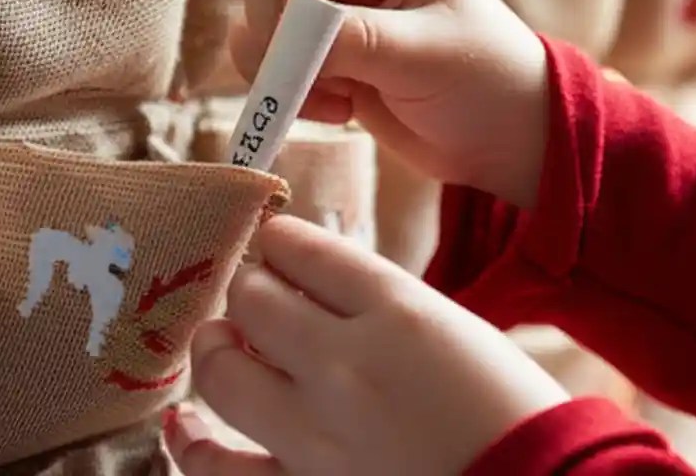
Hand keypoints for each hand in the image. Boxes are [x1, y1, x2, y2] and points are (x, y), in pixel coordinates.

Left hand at [163, 215, 569, 475]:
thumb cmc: (512, 411)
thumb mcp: (457, 332)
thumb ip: (384, 309)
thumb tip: (312, 293)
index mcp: (398, 309)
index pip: (303, 250)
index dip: (277, 242)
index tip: (272, 246)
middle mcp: (345, 361)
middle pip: (254, 298)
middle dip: (249, 290)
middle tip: (255, 297)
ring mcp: (316, 432)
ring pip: (221, 368)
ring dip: (215, 347)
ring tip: (221, 343)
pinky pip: (216, 465)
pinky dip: (190, 441)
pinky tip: (183, 423)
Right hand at [231, 0, 548, 208]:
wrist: (499, 140)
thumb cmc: (483, 78)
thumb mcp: (424, 54)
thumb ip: (352, 40)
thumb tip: (284, 44)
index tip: (313, 27)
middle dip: (277, 29)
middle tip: (314, 72)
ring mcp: (327, 15)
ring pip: (255, 19)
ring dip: (277, 66)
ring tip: (334, 98)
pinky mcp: (316, 60)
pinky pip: (263, 63)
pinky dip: (284, 91)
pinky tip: (336, 111)